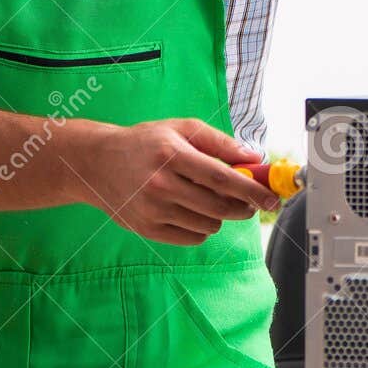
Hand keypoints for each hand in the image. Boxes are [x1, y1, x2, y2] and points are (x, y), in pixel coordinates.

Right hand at [75, 117, 279, 244]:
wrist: (96, 163)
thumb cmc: (144, 142)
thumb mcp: (179, 129)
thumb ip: (218, 142)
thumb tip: (253, 158)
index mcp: (171, 154)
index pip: (221, 178)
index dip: (251, 190)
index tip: (270, 197)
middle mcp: (161, 183)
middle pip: (219, 207)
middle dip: (243, 208)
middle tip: (248, 204)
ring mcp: (152, 209)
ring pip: (209, 225)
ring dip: (219, 217)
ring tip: (208, 201)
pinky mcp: (147, 228)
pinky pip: (192, 238)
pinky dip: (201, 228)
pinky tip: (191, 212)